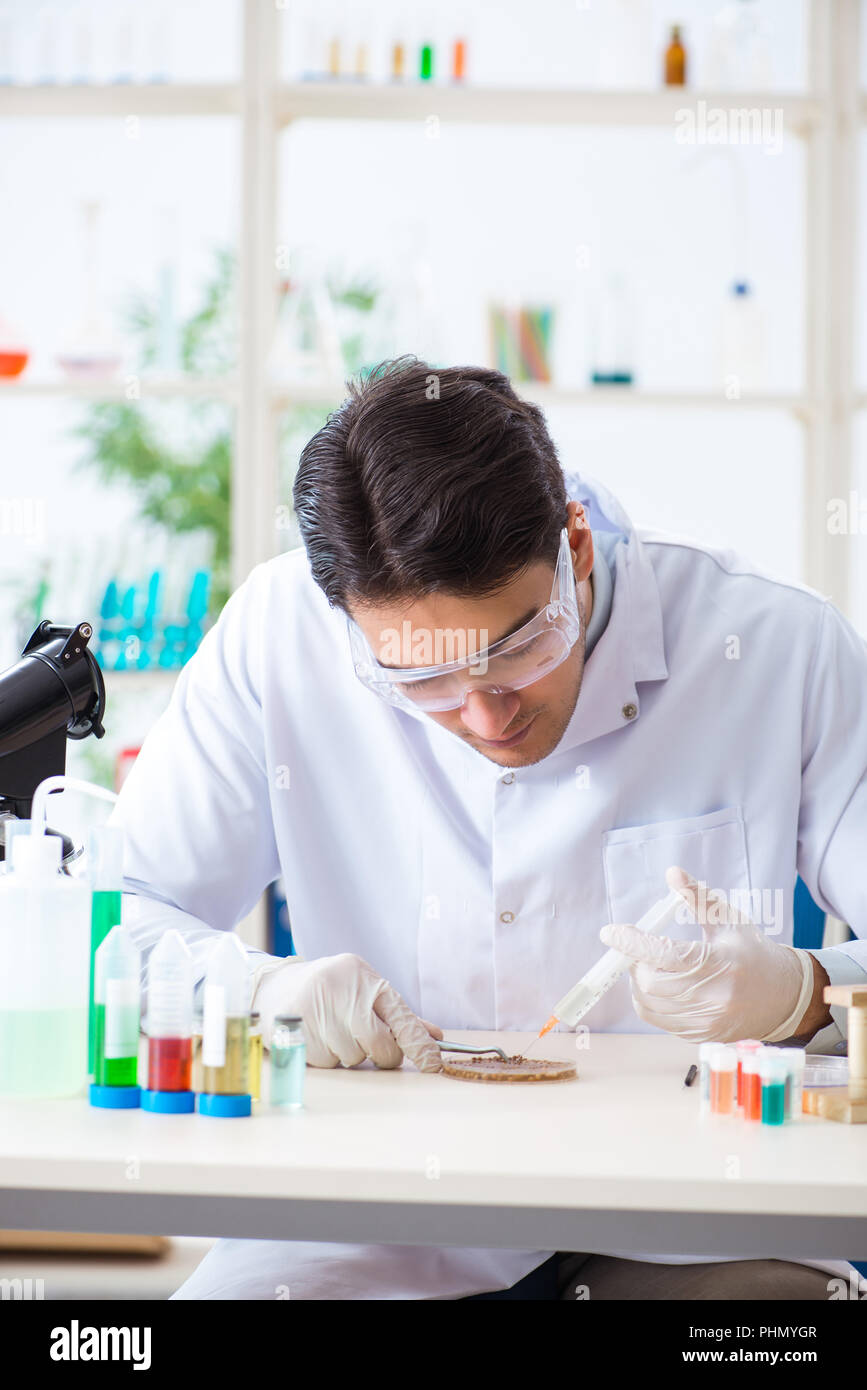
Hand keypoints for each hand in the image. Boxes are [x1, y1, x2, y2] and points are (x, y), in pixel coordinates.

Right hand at [251, 953, 443, 1070]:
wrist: (275, 986)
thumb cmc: (331, 991)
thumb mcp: (364, 991)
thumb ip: (397, 1016)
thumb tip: (434, 1037)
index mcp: (364, 978)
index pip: (400, 1016)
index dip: (419, 1044)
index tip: (433, 1064)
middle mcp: (342, 990)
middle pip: (378, 1044)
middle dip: (379, 1053)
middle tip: (367, 1043)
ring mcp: (316, 1008)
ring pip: (352, 1057)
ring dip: (348, 1053)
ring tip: (332, 1030)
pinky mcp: (295, 1028)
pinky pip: (327, 1062)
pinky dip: (327, 1056)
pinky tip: (316, 1036)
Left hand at [599, 866, 814, 1043]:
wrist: (782, 997)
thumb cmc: (752, 953)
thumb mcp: (728, 920)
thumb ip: (697, 897)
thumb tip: (672, 873)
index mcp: (722, 964)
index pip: (666, 954)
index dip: (633, 943)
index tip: (610, 932)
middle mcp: (715, 998)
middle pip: (651, 982)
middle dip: (634, 962)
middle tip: (635, 948)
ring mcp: (707, 1022)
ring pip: (648, 1004)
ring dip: (638, 981)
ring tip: (648, 964)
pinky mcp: (700, 1036)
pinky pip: (657, 1019)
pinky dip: (648, 999)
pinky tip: (660, 984)